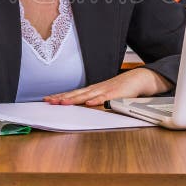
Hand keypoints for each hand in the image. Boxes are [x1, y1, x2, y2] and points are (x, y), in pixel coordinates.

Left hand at [44, 67, 171, 106]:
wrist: (137, 79)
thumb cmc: (120, 88)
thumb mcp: (104, 94)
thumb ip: (93, 100)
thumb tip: (81, 106)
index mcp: (92, 90)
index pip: (73, 93)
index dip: (60, 96)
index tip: (48, 99)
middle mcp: (96, 89)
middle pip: (76, 94)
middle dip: (62, 98)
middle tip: (49, 101)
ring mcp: (105, 91)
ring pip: (87, 96)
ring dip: (74, 99)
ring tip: (62, 103)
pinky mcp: (116, 94)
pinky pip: (105, 98)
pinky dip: (97, 101)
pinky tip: (89, 103)